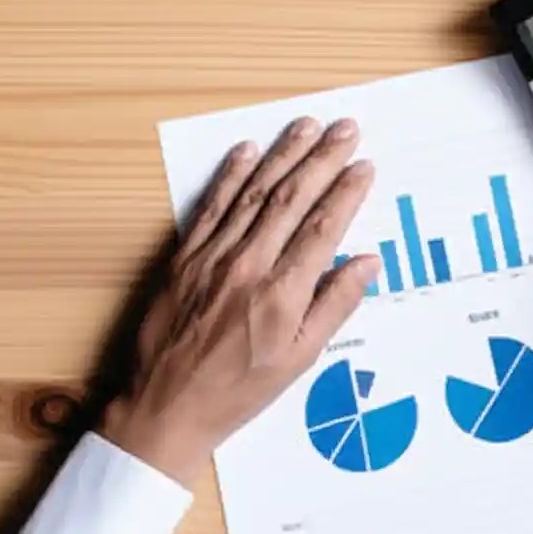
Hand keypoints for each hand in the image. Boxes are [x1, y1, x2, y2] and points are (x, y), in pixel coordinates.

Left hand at [102, 117, 380, 484]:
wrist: (166, 407)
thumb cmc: (238, 391)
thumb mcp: (300, 361)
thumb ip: (335, 305)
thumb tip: (366, 262)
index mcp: (282, 294)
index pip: (322, 228)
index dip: (346, 192)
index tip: (364, 166)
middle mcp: (247, 266)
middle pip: (291, 199)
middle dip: (321, 159)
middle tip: (345, 129)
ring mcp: (212, 258)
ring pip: (253, 193)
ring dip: (282, 155)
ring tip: (306, 126)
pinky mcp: (184, 258)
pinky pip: (211, 206)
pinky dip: (231, 176)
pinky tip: (246, 151)